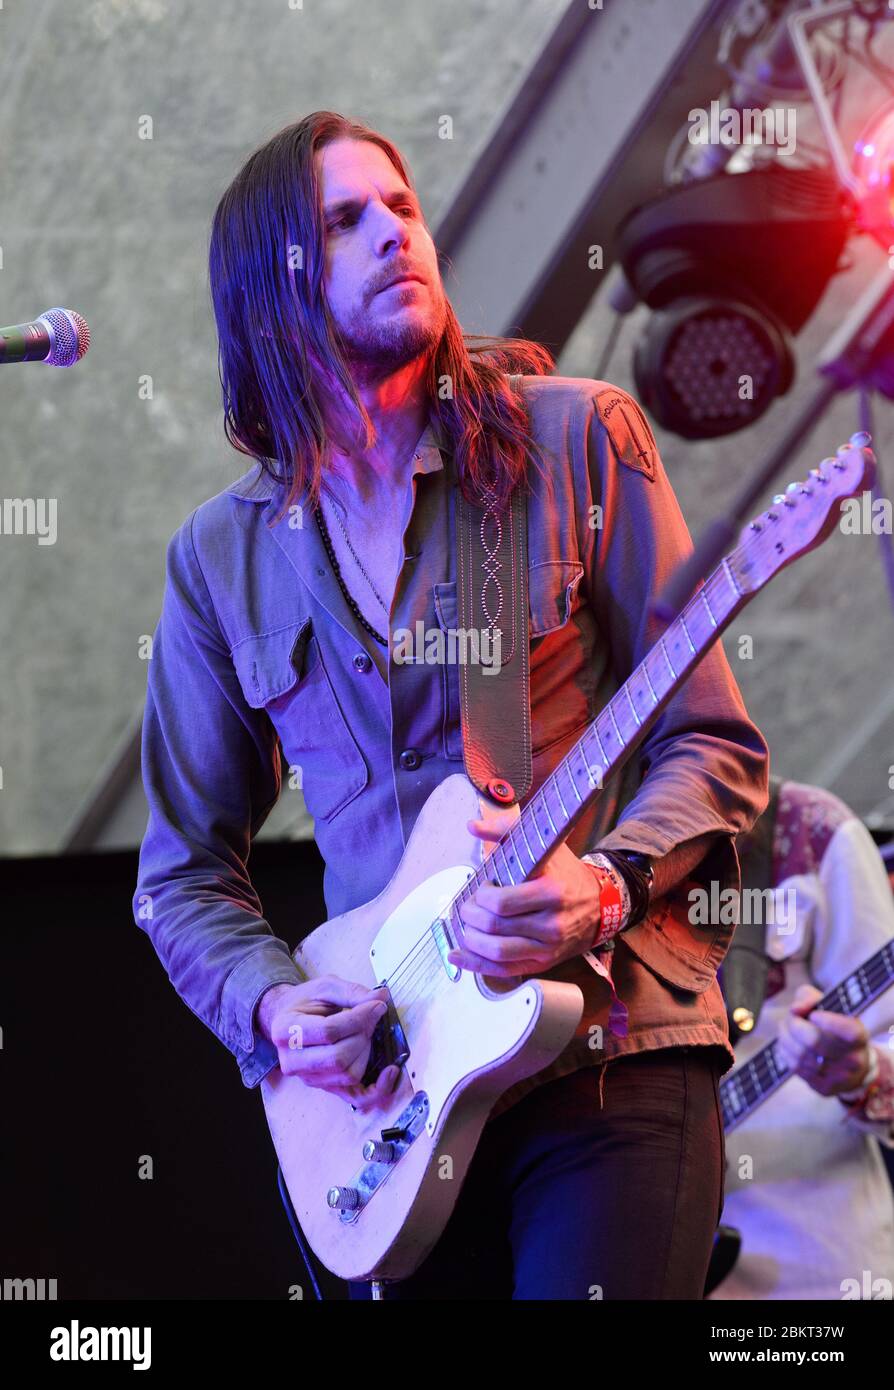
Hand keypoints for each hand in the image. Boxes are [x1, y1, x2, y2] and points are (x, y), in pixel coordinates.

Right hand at [258, 976, 401, 1111]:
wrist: (289, 1019)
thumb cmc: (305, 1003)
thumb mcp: (325, 987)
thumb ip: (352, 993)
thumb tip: (381, 997)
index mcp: (285, 1030)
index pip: (328, 1031)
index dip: (359, 1018)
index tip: (376, 1005)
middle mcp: (292, 1060)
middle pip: (339, 1057)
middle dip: (363, 1034)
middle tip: (370, 1016)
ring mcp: (308, 1078)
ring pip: (349, 1074)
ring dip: (366, 1051)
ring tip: (364, 1032)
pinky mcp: (325, 1087)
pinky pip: (356, 1097)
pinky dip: (378, 1088)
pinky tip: (390, 1071)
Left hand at [447, 818, 601, 976]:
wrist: (601, 904)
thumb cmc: (566, 873)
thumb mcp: (544, 846)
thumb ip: (506, 830)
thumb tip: (473, 826)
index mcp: (551, 892)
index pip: (501, 903)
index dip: (481, 897)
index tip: (482, 888)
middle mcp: (551, 924)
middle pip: (495, 927)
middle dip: (471, 916)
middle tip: (467, 907)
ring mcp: (548, 947)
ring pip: (497, 952)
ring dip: (471, 940)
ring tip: (467, 926)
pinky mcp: (543, 963)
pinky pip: (504, 970)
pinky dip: (477, 965)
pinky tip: (458, 956)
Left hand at [776, 983, 872, 1097]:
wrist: (852, 1067)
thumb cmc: (835, 1029)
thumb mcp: (830, 1007)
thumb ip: (810, 997)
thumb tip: (795, 1009)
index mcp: (859, 1037)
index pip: (848, 1031)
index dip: (829, 1021)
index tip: (814, 1015)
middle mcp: (853, 1060)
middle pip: (813, 1041)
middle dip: (794, 1024)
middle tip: (791, 1017)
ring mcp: (839, 1078)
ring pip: (800, 1055)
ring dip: (785, 1037)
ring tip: (785, 1027)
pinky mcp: (824, 1088)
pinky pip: (795, 1068)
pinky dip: (785, 1052)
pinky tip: (787, 1044)